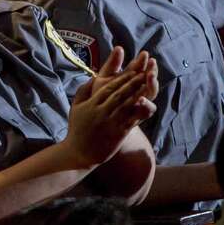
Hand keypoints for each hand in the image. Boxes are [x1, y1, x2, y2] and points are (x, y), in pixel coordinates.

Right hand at [65, 47, 156, 167]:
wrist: (78, 153)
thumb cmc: (77, 129)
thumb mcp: (75, 107)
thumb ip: (83, 91)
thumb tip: (92, 77)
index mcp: (91, 104)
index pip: (108, 88)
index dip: (121, 78)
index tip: (132, 71)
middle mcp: (100, 112)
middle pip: (119, 93)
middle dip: (132, 82)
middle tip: (144, 72)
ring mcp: (110, 122)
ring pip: (126, 104)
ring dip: (138, 93)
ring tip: (148, 84)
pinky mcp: (117, 133)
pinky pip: (130, 119)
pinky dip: (138, 110)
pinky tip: (146, 103)